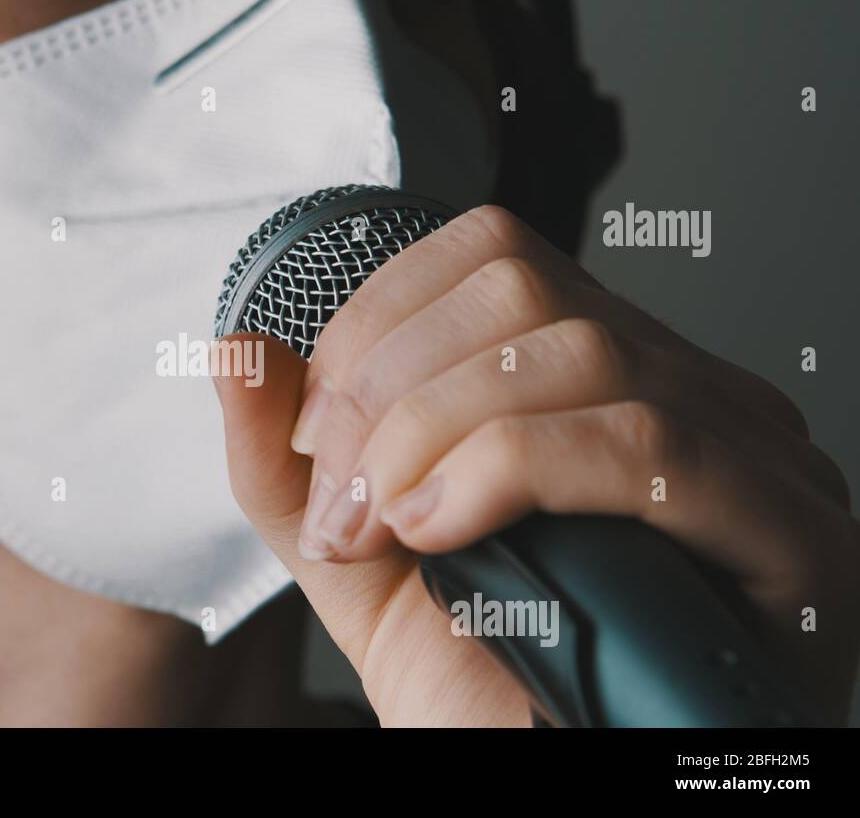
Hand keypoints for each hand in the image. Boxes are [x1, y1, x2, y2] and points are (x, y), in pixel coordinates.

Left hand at [213, 205, 859, 725]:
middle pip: (520, 287)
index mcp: (583, 380)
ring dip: (434, 435)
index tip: (319, 436)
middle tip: (346, 501)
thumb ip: (287, 460)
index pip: (488, 255)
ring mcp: (741, 449)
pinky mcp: (783, 527)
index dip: (376, 323)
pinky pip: (641, 441)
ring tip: (392, 530)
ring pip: (575, 351)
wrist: (530, 769)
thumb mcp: (353, 558)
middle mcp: (674, 390)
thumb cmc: (473, 678)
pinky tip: (449, 534)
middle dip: (386, 390)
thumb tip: (237, 350)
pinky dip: (509, 471)